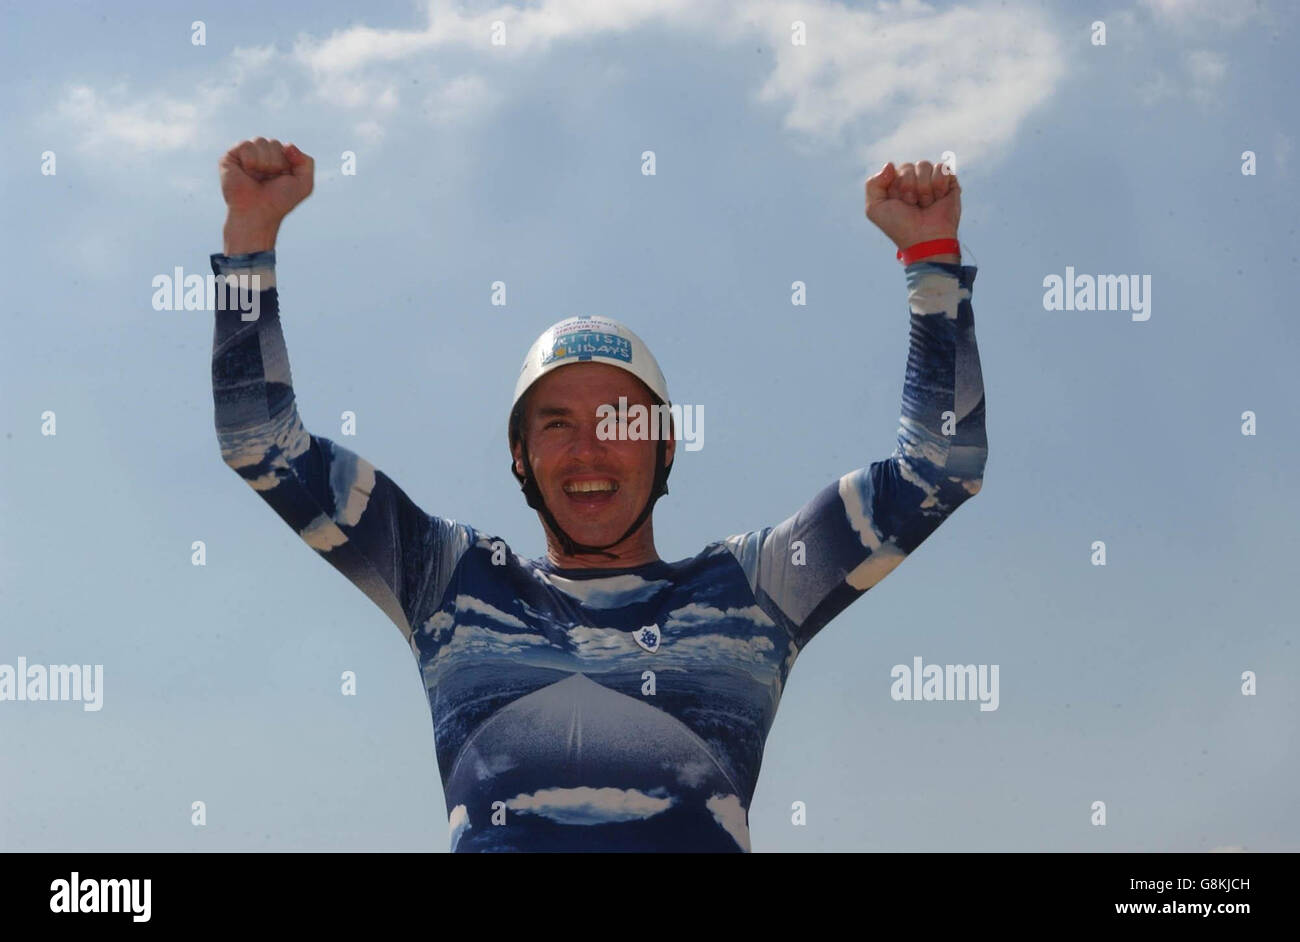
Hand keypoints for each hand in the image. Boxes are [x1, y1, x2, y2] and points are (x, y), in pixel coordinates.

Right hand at [219, 138, 313, 253]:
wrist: (258, 213)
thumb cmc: (279, 201)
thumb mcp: (304, 184)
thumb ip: (307, 162)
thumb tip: (288, 145)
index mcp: (277, 159)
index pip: (287, 147)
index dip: (288, 163)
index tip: (283, 178)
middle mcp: (261, 155)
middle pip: (274, 143)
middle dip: (276, 163)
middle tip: (269, 180)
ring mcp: (245, 155)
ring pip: (260, 141)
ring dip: (264, 162)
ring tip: (259, 177)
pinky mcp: (230, 157)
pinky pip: (245, 145)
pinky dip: (251, 160)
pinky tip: (247, 172)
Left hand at [865, 159, 959, 255]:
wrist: (924, 238)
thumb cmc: (899, 226)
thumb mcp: (874, 209)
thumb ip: (872, 184)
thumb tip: (890, 164)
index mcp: (895, 184)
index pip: (893, 170)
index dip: (894, 187)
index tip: (898, 204)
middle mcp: (913, 180)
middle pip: (908, 166)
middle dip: (908, 188)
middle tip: (912, 205)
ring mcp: (931, 180)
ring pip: (924, 165)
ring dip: (923, 188)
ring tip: (925, 204)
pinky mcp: (949, 181)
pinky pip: (942, 168)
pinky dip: (938, 184)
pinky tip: (938, 199)